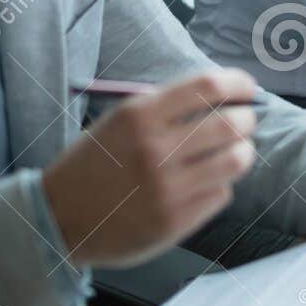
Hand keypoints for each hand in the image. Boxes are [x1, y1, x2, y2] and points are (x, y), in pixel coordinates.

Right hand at [41, 69, 257, 268]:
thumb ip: (166, 108)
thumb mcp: (119, 122)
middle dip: (246, 119)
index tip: (247, 88)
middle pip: (232, 123)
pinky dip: (218, 186)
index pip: (208, 87)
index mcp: (139, 116)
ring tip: (232, 152)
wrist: (58, 218)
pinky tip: (202, 184)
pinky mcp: (174, 222)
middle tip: (244, 121)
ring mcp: (166, 189)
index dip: (238, 84)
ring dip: (242, 152)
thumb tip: (224, 95)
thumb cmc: (95, 164)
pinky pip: (221, 194)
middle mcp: (154, 150)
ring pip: (236, 161)